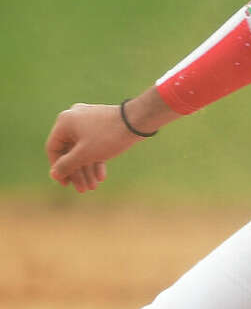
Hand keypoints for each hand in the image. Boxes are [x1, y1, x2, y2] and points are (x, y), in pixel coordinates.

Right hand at [46, 94, 171, 191]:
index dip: (58, 168)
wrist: (139, 121)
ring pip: (83, 149)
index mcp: (64, 122)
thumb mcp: (84, 154)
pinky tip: (101, 176)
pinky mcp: (103, 125)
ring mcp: (89, 120)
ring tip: (93, 187)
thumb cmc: (109, 136)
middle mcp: (73, 119)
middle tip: (82, 190)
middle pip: (70, 151)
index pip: (53, 149)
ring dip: (87, 169)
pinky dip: (97, 159)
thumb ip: (66, 165)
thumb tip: (54, 174)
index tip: (65, 184)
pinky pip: (94, 144)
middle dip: (77, 172)